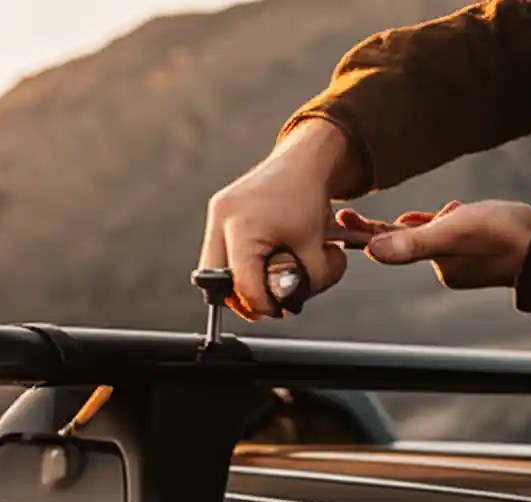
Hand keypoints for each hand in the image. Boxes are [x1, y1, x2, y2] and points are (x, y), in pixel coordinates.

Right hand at [200, 120, 366, 319]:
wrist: (304, 161)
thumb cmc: (310, 198)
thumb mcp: (318, 247)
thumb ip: (311, 281)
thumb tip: (293, 303)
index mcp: (243, 226)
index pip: (243, 284)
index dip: (263, 305)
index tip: (280, 310)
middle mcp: (222, 219)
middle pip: (213, 280)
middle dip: (238, 298)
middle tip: (264, 304)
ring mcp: (216, 214)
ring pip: (212, 268)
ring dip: (235, 282)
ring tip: (264, 282)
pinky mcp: (218, 213)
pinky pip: (218, 251)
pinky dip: (236, 264)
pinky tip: (260, 262)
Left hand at [338, 200, 530, 288]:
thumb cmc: (506, 234)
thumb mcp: (454, 232)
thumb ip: (414, 241)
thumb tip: (372, 252)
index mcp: (436, 263)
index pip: (390, 245)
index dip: (365, 231)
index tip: (341, 219)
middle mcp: (446, 266)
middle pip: (407, 240)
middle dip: (397, 225)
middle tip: (363, 214)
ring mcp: (463, 260)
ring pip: (432, 233)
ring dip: (432, 219)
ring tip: (451, 210)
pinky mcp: (480, 251)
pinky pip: (453, 234)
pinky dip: (451, 220)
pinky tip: (457, 210)